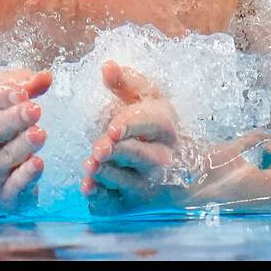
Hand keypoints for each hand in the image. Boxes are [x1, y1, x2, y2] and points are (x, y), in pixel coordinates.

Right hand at [0, 68, 51, 208]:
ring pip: (4, 160)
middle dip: (11, 121)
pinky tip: (38, 163)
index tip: (21, 92)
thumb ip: (20, 87)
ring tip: (39, 133)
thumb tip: (46, 77)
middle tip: (34, 110)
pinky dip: (25, 177)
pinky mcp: (3, 196)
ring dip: (22, 146)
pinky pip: (14, 187)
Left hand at [81, 61, 194, 211]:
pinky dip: (102, 198)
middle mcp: (162, 158)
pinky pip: (117, 204)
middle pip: (141, 156)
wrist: (182, 166)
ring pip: (128, 182)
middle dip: (119, 152)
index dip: (131, 125)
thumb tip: (107, 66)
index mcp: (164, 126)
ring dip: (108, 175)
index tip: (112, 128)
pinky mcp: (132, 203)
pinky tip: (88, 188)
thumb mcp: (146, 97)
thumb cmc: (154, 125)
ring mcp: (148, 183)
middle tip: (99, 149)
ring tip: (90, 166)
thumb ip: (126, 82)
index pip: (151, 124)